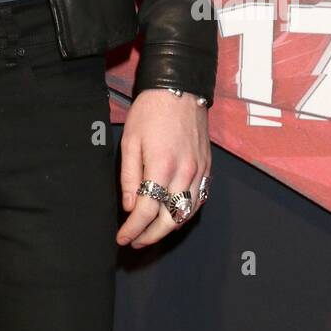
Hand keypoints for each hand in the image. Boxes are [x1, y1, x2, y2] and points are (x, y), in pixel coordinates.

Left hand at [116, 89, 210, 248]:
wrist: (180, 89)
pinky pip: (199, 201)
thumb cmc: (150, 112)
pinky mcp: (208, 168)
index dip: (133, 229)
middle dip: (151, 236)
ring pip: (187, 214)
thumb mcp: (130, 140)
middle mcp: (184, 174)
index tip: (122, 238)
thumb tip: (129, 206)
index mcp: (162, 167)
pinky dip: (185, 214)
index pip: (146, 211)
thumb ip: (129, 176)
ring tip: (150, 233)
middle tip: (135, 241)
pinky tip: (172, 215)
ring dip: (168, 229)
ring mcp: (199, 173)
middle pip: (170, 220)